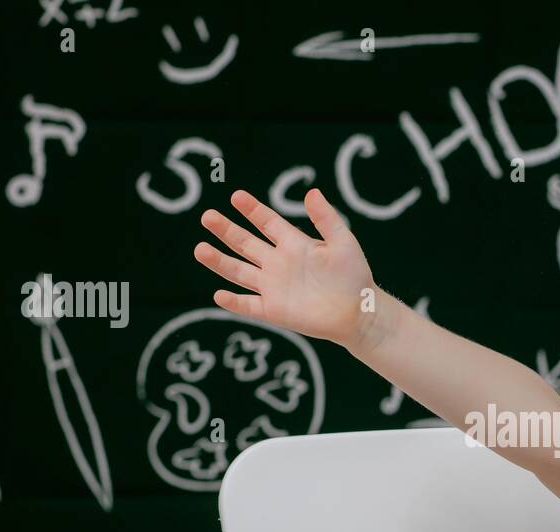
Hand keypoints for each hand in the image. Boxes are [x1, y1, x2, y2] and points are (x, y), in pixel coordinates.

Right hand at [194, 188, 374, 346]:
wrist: (359, 312)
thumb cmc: (354, 276)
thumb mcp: (343, 242)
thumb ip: (327, 218)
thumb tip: (312, 192)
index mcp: (293, 244)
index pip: (267, 222)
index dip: (252, 210)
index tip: (236, 196)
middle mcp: (278, 263)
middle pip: (245, 243)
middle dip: (226, 230)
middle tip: (207, 217)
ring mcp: (273, 287)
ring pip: (239, 272)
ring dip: (219, 262)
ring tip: (200, 249)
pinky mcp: (274, 310)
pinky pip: (248, 305)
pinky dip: (233, 302)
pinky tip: (218, 294)